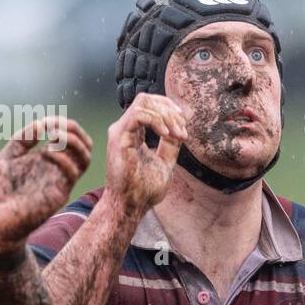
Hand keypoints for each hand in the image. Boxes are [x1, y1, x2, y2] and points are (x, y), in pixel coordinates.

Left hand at [0, 116, 92, 253]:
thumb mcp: (7, 156)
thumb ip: (23, 139)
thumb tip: (41, 123)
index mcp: (46, 158)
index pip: (70, 137)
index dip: (63, 124)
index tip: (47, 121)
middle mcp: (57, 168)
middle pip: (84, 145)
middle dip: (75, 130)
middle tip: (58, 126)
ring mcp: (59, 181)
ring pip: (85, 158)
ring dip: (74, 142)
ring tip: (55, 136)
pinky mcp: (58, 194)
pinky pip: (72, 173)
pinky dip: (64, 157)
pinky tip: (47, 152)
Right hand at [105, 93, 186, 218]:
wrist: (132, 206)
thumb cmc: (144, 189)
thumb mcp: (165, 161)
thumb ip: (170, 144)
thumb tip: (180, 129)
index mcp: (133, 133)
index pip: (149, 105)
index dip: (169, 109)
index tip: (184, 128)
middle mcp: (124, 129)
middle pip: (147, 98)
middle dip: (169, 109)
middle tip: (183, 130)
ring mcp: (120, 132)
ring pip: (143, 102)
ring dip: (166, 115)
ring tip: (177, 134)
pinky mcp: (119, 138)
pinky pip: (138, 115)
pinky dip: (157, 121)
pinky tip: (167, 135)